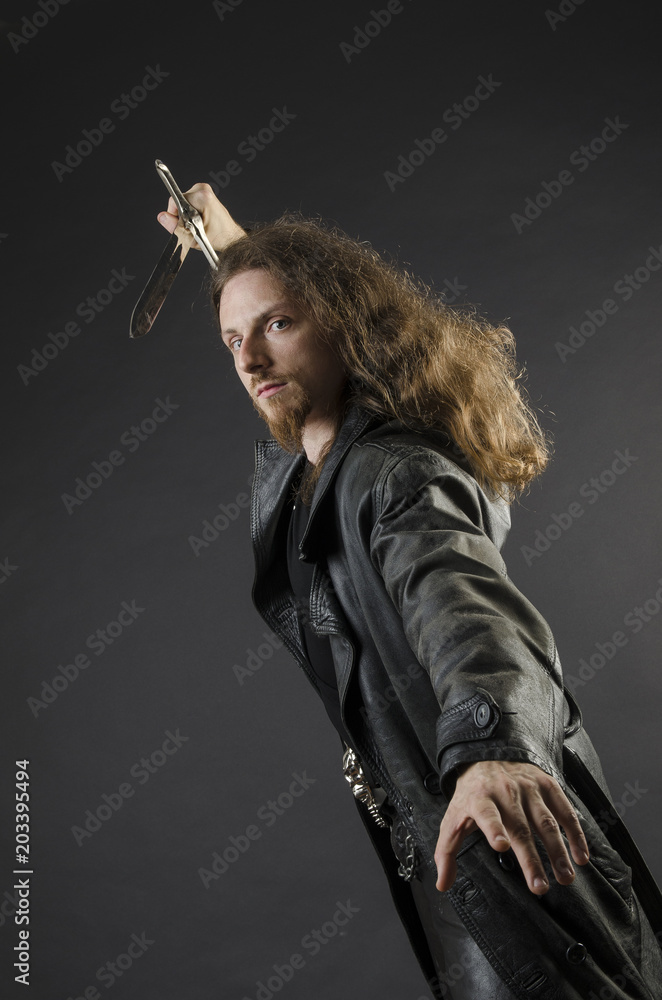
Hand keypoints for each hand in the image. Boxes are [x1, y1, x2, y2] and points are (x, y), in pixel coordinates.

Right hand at [157, 182, 245, 251]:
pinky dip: (189, 211)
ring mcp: (204, 189)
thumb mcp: (193, 237)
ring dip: (186, 214)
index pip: (175, 201)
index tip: (186, 224)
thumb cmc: (217, 238)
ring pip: (182, 202)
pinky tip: (199, 218)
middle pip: (178, 201)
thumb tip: (162, 217)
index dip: (176, 216)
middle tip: (194, 226)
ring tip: (198, 223)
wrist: (230, 237)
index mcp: (203, 197)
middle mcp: (203, 189)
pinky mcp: (203, 192)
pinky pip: (187, 201)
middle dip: (181, 215)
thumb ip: (175, 227)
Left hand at [434, 759, 589, 894]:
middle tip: (540, 887)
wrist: (488, 756)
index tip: (501, 845)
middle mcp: (506, 792)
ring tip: (565, 878)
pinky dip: (575, 834)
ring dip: (558, 852)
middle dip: (531, 859)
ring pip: (546, 822)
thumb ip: (446, 851)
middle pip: (520, 828)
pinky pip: (565, 811)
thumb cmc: (471, 796)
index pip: (487, 814)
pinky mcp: (547, 785)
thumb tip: (443, 884)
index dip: (494, 828)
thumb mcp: (453, 818)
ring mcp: (529, 788)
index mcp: (479, 798)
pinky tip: (581, 857)